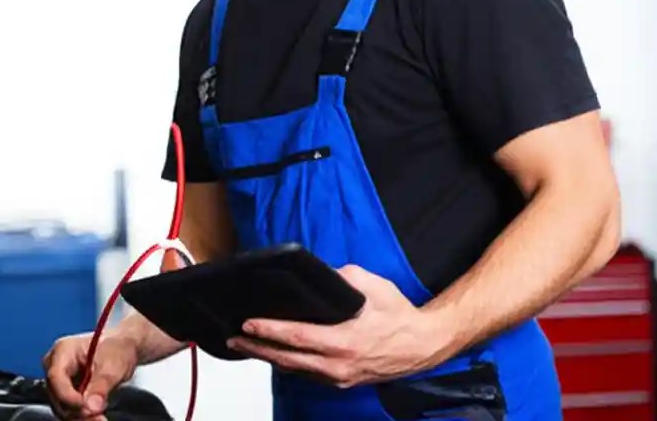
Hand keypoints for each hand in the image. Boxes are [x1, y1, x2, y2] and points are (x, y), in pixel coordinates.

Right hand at [43, 331, 137, 419]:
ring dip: (80, 416)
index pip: (56, 377)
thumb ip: (101, 385)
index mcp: (62, 351)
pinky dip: (83, 416)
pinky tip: (97, 417)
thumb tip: (91, 406)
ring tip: (100, 418)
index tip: (85, 408)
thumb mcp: (113, 364)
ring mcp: (59, 381)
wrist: (122, 348)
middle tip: (98, 417)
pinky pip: (69, 409)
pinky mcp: (66, 393)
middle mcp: (55, 366)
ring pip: (62, 407)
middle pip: (57, 395)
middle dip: (77, 410)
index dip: (68, 396)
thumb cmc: (116, 348)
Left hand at [227, 265, 448, 388]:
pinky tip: (274, 355)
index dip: (270, 331)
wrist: (422, 345)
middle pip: (287, 358)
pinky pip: (307, 374)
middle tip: (234, 338)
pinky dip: (288, 364)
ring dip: (268, 357)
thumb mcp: (374, 286)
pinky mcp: (341, 382)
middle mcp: (338, 364)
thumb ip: (344, 278)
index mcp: (345, 340)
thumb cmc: (399, 316)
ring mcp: (338, 377)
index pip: (297, 337)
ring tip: (246, 346)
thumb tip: (320, 275)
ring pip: (294, 369)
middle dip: (257, 348)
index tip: (248, 323)